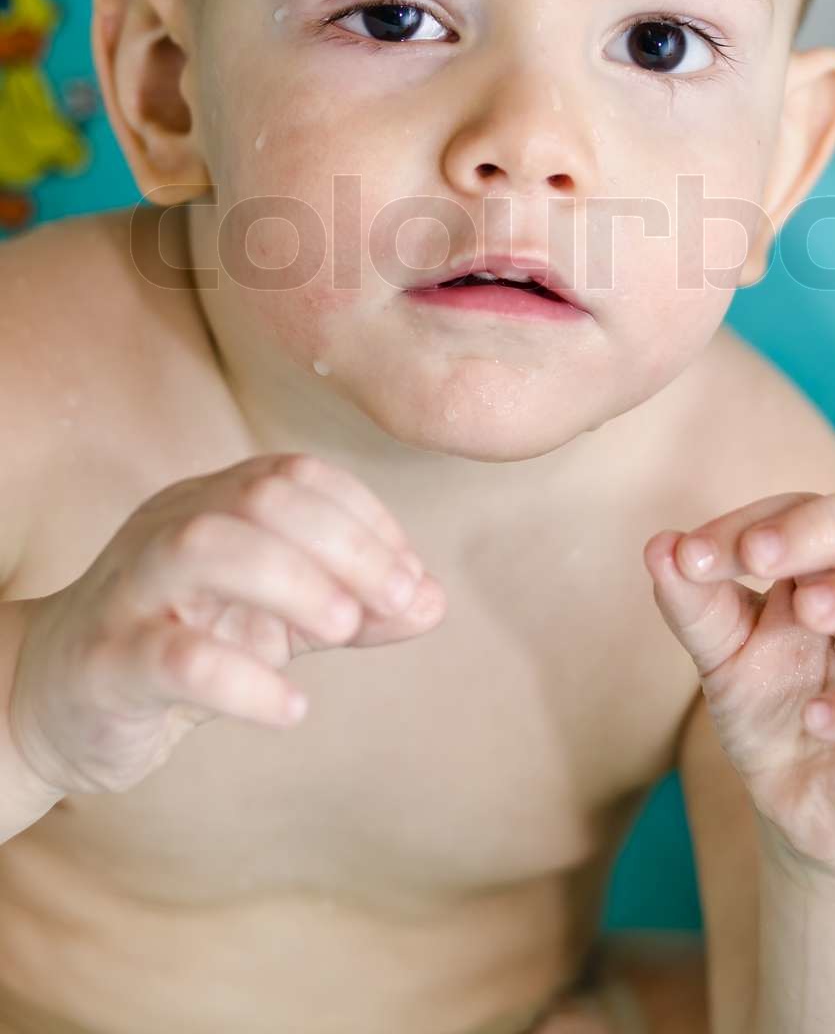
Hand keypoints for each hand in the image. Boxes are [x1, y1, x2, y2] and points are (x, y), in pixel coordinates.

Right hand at [9, 452, 444, 796]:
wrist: (54, 703)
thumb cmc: (183, 644)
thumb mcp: (276, 621)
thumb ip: (353, 607)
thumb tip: (434, 602)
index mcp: (213, 502)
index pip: (299, 475)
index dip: (368, 520)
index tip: (412, 583)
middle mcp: (169, 528)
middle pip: (260, 498)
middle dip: (346, 545)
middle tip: (399, 604)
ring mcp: (130, 591)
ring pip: (204, 549)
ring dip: (291, 582)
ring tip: (342, 629)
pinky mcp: (104, 665)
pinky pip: (170, 657)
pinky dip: (243, 680)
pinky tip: (292, 706)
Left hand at [643, 488, 834, 881]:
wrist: (806, 811)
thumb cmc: (775, 712)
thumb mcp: (723, 656)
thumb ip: (695, 603)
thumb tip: (659, 545)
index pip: (814, 507)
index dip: (758, 519)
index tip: (695, 556)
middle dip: (828, 526)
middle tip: (762, 557)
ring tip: (807, 614)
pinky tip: (819, 716)